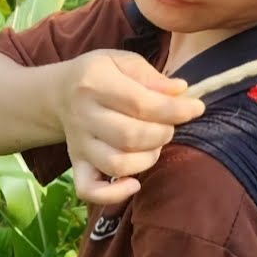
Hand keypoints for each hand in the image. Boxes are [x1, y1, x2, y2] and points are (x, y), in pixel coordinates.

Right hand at [57, 50, 205, 204]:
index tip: (196, 108)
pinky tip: (134, 183)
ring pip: (116, 164)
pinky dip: (114, 194)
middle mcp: (83, 115)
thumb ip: (152, 76)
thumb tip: (181, 91)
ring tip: (154, 146)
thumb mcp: (122, 61)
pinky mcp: (77, 165)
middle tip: (168, 127)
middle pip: (130, 136)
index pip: (141, 103)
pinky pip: (89, 190)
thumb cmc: (100, 75)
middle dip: (162, 134)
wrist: (60, 92)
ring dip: (147, 159)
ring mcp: (79, 144)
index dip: (175, 110)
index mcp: (94, 83)